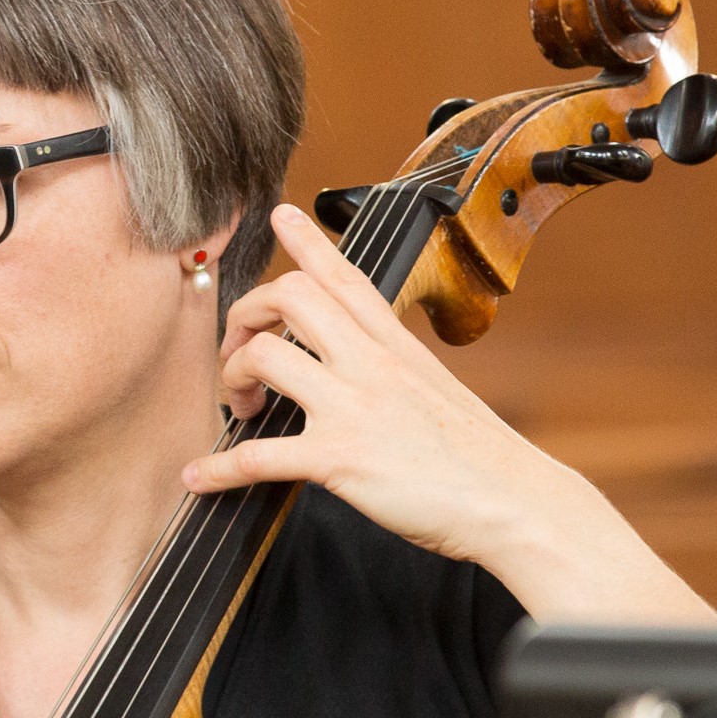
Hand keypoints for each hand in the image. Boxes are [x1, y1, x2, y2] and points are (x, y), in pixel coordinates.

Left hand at [181, 203, 564, 566]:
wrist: (515, 503)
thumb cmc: (480, 459)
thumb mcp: (440, 392)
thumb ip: (397, 372)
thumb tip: (370, 373)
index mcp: (396, 347)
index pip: (345, 275)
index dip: (309, 241)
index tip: (282, 215)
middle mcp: (372, 364)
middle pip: (290, 296)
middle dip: (245, 314)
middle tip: (238, 351)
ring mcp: (354, 407)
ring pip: (263, 357)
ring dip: (231, 380)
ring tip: (240, 410)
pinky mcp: (341, 458)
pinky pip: (258, 455)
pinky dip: (219, 468)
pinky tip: (201, 478)